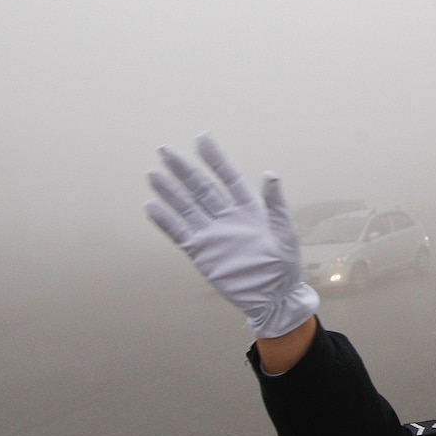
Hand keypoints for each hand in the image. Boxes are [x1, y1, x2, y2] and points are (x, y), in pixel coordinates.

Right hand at [144, 133, 317, 337]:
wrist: (274, 297)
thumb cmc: (285, 265)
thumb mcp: (284, 232)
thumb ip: (275, 203)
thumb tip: (270, 173)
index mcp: (249, 209)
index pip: (228, 177)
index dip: (215, 158)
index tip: (202, 138)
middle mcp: (227, 217)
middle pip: (201, 188)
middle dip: (184, 169)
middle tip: (165, 149)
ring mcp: (212, 234)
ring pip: (187, 207)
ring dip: (170, 191)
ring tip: (153, 174)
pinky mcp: (202, 253)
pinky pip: (180, 234)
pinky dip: (165, 221)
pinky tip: (150, 206)